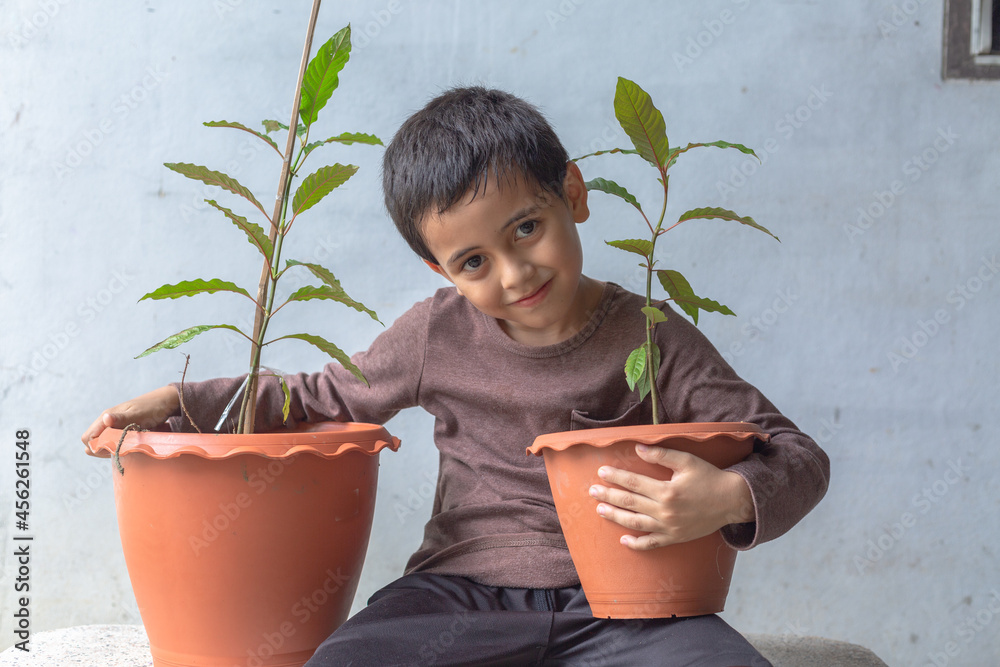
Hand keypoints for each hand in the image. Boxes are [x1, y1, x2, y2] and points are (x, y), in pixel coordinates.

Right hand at [80, 386, 180, 444]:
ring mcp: (114, 426)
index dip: (96, 447)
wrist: (165, 402)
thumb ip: (121, 418)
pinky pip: (113, 442)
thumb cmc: (152, 407)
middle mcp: (107, 422)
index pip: (88, 438)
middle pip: (92, 442)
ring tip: (126, 449)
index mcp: (107, 417)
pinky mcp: (122, 430)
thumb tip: (105, 418)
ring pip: (102, 443)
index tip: (113, 450)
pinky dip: (118, 447)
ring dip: (110, 449)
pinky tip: (129, 447)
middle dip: (101, 450)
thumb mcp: (138, 414)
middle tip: (120, 451)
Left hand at [588, 444, 754, 550]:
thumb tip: (638, 447)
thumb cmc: (709, 477)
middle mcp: (665, 511)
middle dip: (608, 496)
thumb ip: (661, 454)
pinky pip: (652, 543)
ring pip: (636, 523)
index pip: (634, 482)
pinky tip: (623, 540)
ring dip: (616, 517)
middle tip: (592, 491)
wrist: (731, 501)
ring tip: (600, 510)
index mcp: (667, 490)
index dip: (616, 477)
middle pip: (630, 503)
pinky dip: (637, 544)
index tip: (601, 472)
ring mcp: (669, 527)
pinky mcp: (675, 538)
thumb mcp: (687, 461)